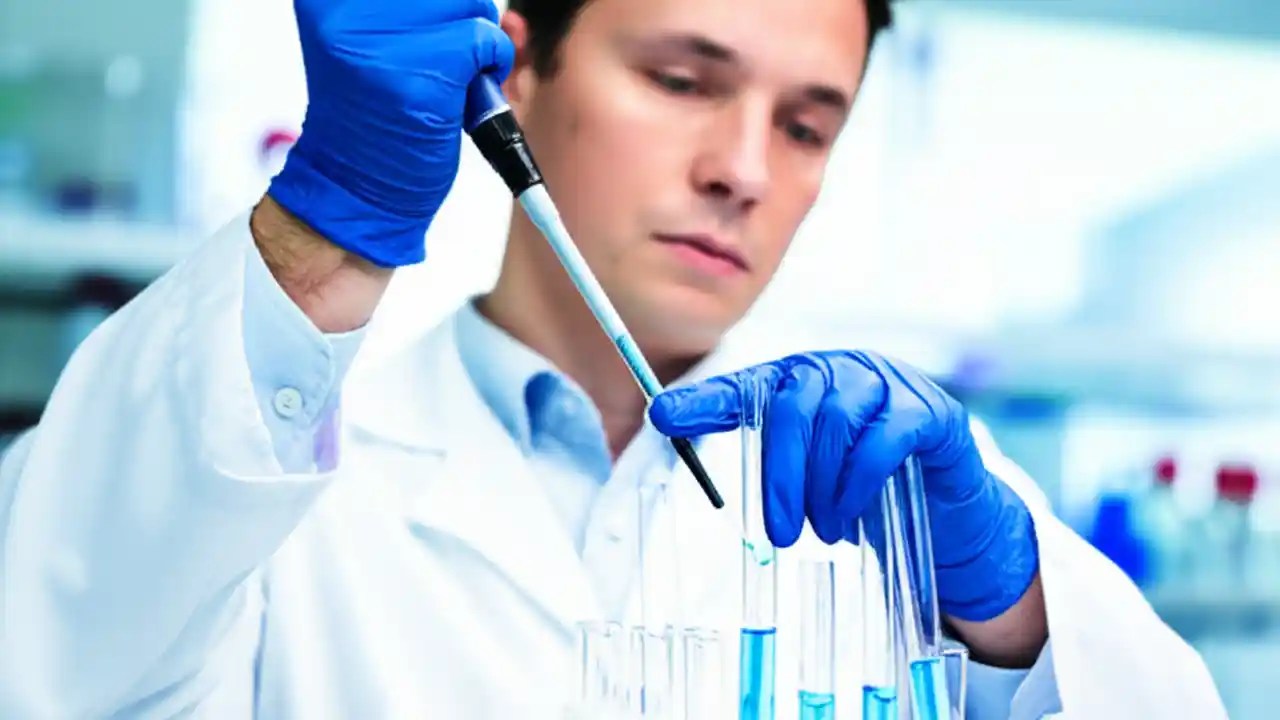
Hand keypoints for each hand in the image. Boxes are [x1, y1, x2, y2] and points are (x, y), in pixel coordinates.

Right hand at [269, 0, 514, 267]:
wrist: (356, 191)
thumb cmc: (369, 122)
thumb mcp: (374, 44)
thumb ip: (413, 11)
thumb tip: (489, 4)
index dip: (432, 11)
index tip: (421, 38)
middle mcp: (349, 6)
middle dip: (458, 23)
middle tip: (435, 69)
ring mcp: (385, 38)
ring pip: (470, 7)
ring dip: (474, 45)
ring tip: (442, 84)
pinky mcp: (425, 70)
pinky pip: (486, 42)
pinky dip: (491, 66)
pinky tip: (463, 97)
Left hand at [649, 350, 1038, 621]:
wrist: (946, 513)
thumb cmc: (863, 485)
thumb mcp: (807, 472)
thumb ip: (758, 455)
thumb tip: (677, 434)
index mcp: (804, 379)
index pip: (746, 387)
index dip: (704, 403)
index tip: (663, 419)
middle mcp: (842, 370)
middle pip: (793, 409)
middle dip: (780, 477)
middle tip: (779, 532)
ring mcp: (888, 385)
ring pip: (837, 422)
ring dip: (822, 487)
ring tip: (822, 530)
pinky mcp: (929, 412)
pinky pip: (884, 440)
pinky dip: (859, 484)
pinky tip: (849, 516)